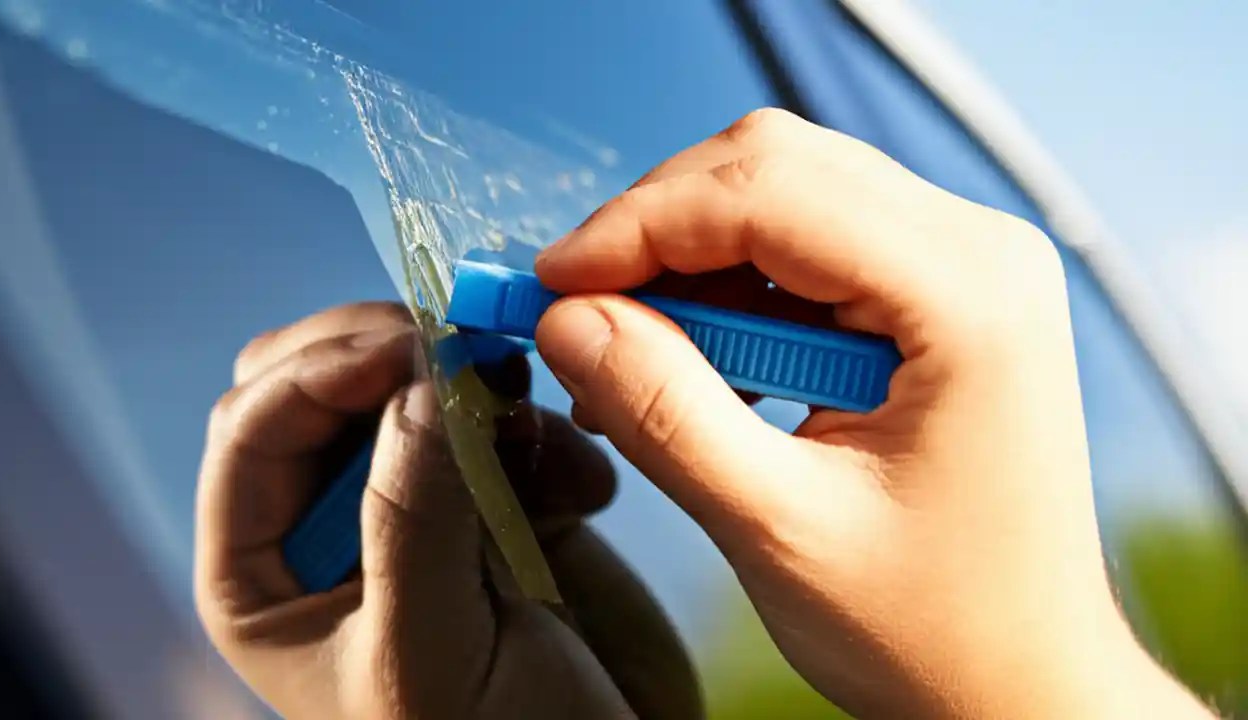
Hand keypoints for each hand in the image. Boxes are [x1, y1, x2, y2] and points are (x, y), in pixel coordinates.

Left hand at [194, 302, 699, 718]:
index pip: (253, 426)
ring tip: (541, 437)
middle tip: (469, 352)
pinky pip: (513, 425)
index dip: (321, 370)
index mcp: (265, 573)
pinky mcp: (506, 503)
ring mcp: (422, 507)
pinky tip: (587, 495)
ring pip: (426, 389)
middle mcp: (333, 526)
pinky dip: (553, 438)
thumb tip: (425, 379)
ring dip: (488, 394)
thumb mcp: (430, 651)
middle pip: (329, 382)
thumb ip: (415, 515)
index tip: (408, 348)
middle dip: (397, 355)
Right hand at [534, 109, 1214, 718]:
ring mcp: (963, 268)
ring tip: (628, 361)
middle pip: (774, 169)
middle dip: (655, 233)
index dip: (639, 225)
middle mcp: (978, 254)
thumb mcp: (779, 529)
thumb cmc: (936, 630)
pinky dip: (727, 294)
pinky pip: (805, 250)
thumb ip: (665, 414)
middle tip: (576, 315)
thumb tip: (568, 320)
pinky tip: (692, 368)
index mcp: (967, 297)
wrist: (1023, 682)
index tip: (551, 284)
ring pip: (781, 199)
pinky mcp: (936, 298)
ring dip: (685, 266)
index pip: (770, 193)